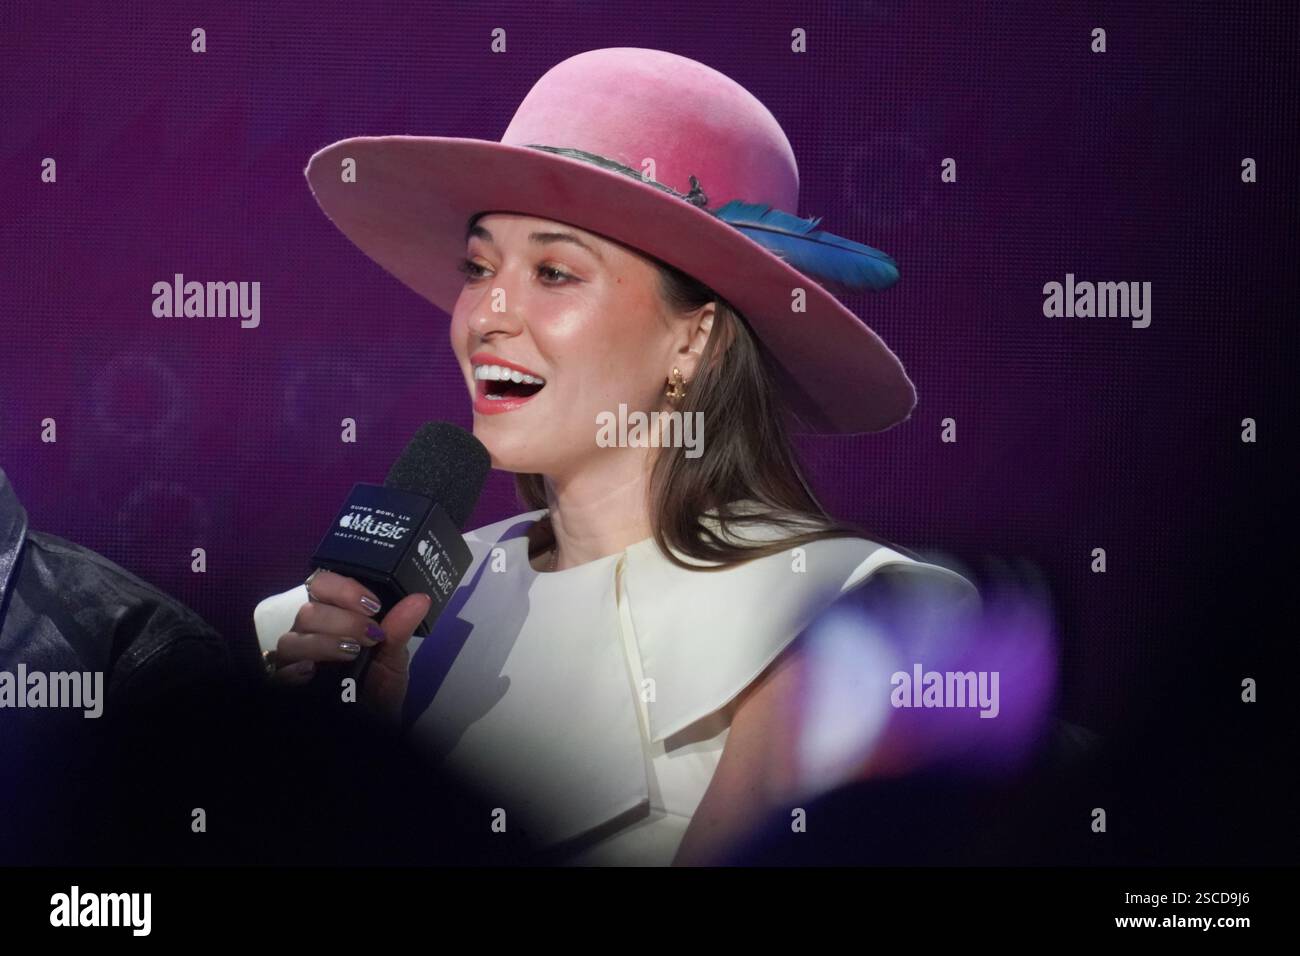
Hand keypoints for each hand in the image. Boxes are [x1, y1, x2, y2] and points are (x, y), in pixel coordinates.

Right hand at [268, 569, 430, 725]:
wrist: (375, 726)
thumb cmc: (380, 689)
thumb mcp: (395, 659)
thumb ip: (400, 628)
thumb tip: (419, 600)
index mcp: (333, 619)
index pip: (322, 586)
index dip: (343, 588)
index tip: (373, 605)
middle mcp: (309, 635)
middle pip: (308, 611)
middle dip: (343, 620)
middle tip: (372, 636)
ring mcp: (295, 660)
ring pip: (292, 639)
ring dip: (324, 643)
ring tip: (352, 653)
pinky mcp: (286, 684)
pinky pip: (278, 672)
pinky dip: (294, 670)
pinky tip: (313, 671)